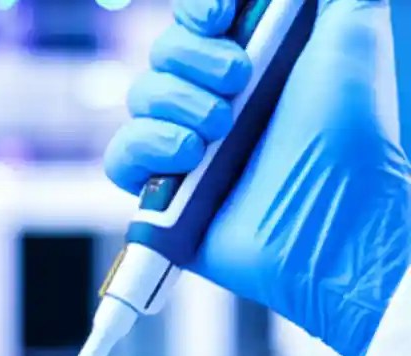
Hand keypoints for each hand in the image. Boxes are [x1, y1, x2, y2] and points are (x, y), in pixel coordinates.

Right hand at [104, 0, 410, 355]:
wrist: (331, 218)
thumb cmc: (348, 137)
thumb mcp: (351, 38)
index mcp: (252, 62)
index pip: (196, 20)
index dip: (197, 10)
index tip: (219, 16)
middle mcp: (214, 101)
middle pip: (162, 51)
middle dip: (193, 59)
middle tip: (238, 83)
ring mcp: (185, 148)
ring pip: (140, 97)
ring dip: (177, 105)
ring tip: (220, 132)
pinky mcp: (161, 194)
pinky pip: (120, 155)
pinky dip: (146, 148)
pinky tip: (186, 159)